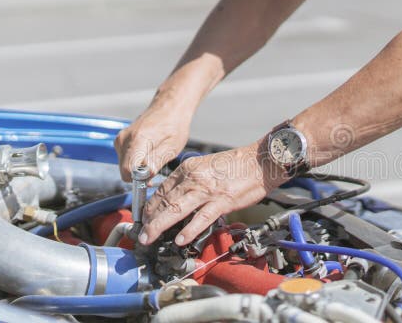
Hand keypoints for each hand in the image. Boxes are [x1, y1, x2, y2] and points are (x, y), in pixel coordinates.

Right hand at [115, 106, 190, 182]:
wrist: (169, 108)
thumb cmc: (174, 125)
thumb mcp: (172, 147)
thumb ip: (156, 162)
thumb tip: (145, 176)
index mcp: (137, 140)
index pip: (127, 171)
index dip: (139, 180)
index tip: (151, 180)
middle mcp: (124, 139)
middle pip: (125, 171)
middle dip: (140, 176)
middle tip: (157, 169)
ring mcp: (120, 140)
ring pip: (125, 166)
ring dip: (139, 169)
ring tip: (155, 158)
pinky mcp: (121, 141)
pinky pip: (126, 159)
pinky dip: (136, 162)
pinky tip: (149, 154)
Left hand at [138, 141, 288, 245]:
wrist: (260, 161)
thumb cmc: (236, 166)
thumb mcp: (205, 167)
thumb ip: (190, 181)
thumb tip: (176, 199)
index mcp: (188, 169)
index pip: (161, 190)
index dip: (149, 206)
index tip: (144, 218)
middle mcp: (193, 178)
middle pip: (164, 201)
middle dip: (149, 220)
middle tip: (141, 234)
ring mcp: (207, 190)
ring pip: (176, 209)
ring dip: (160, 226)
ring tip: (150, 238)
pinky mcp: (222, 201)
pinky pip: (202, 217)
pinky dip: (189, 230)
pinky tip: (180, 240)